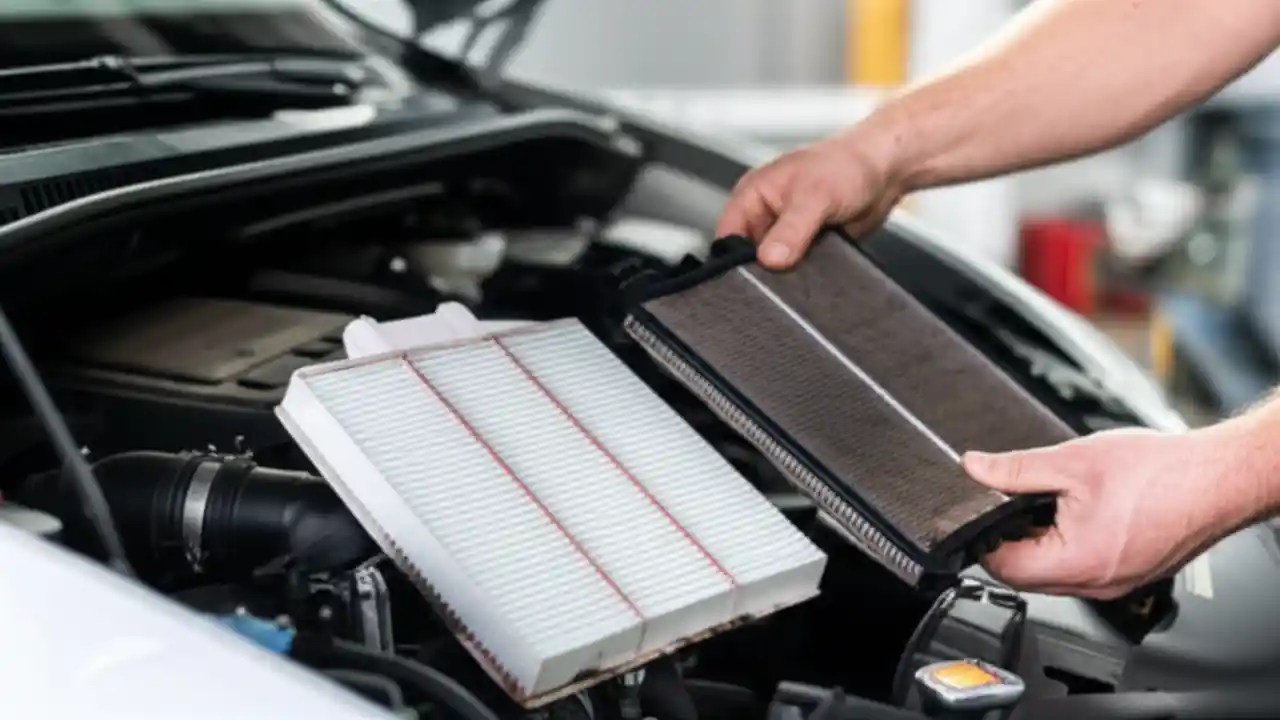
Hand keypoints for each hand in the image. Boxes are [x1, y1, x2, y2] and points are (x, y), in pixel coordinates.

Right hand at [715, 128, 906, 269]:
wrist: (885, 171)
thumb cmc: (847, 166)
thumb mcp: (814, 197)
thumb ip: (791, 229)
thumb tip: (769, 259)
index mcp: (752, 196)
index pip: (727, 236)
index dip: (733, 259)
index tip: (751, 280)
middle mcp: (764, 216)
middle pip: (747, 256)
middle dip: (761, 272)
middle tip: (778, 286)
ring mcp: (784, 235)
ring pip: (772, 267)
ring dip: (785, 277)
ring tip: (798, 283)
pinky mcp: (805, 249)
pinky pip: (796, 271)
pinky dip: (802, 278)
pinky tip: (812, 284)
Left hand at [962, 426, 1264, 598]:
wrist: (1217, 479)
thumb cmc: (1160, 473)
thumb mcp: (1073, 461)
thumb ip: (1015, 469)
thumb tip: (975, 468)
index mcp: (1077, 562)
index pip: (1004, 568)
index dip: (985, 537)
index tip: (984, 512)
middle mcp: (1096, 584)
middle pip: (1026, 576)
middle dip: (1012, 539)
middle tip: (1016, 503)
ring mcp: (1114, 585)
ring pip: (1053, 575)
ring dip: (1041, 542)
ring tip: (1052, 504)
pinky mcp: (1127, 576)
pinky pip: (1081, 571)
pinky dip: (1069, 545)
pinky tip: (1078, 513)